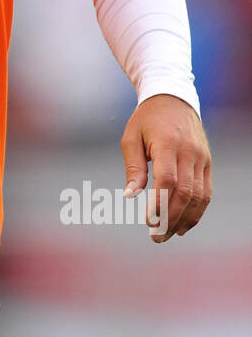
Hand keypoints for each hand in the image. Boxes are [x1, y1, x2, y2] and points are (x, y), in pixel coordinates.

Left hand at [120, 94, 211, 242]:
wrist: (174, 99)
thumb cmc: (146, 120)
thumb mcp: (131, 137)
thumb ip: (133, 167)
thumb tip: (130, 196)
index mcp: (167, 143)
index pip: (167, 179)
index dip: (159, 204)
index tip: (149, 222)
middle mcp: (189, 152)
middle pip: (185, 192)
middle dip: (171, 218)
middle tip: (156, 237)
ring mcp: (201, 158)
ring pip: (198, 196)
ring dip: (184, 219)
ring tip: (167, 235)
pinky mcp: (207, 163)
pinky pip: (206, 192)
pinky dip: (197, 211)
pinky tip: (183, 225)